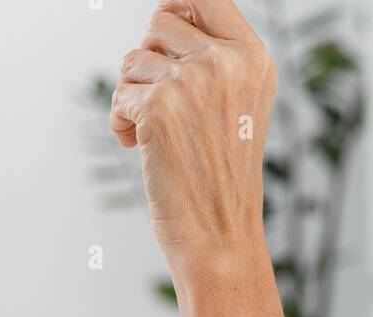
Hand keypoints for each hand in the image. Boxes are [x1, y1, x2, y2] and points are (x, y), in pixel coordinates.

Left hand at [110, 1, 274, 278]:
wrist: (221, 238)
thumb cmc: (223, 180)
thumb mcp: (239, 106)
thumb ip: (215, 58)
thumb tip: (167, 15)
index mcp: (253, 56)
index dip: (172, 12)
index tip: (162, 42)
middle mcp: (225, 61)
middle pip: (159, 22)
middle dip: (149, 62)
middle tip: (162, 105)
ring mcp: (192, 81)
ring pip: (133, 61)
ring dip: (133, 98)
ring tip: (155, 136)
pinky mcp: (159, 107)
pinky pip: (119, 95)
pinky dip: (122, 124)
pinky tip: (142, 149)